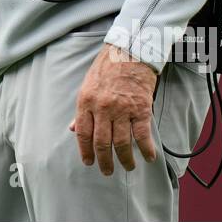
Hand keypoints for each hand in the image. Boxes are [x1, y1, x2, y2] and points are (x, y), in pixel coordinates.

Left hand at [68, 43, 159, 174]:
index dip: (85, 151)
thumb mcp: (87, 85)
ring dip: (125, 159)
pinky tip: (149, 157)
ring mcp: (122, 109)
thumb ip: (81, 110)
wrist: (130, 50)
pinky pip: (142, 135)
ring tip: (128, 167)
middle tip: (107, 171)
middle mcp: (102, 108)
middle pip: (101, 143)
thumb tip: (72, 128)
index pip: (83, 133)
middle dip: (104, 161)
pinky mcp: (141, 109)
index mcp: (86, 101)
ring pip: (121, 143)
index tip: (89, 162)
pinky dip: (146, 149)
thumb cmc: (107, 66)